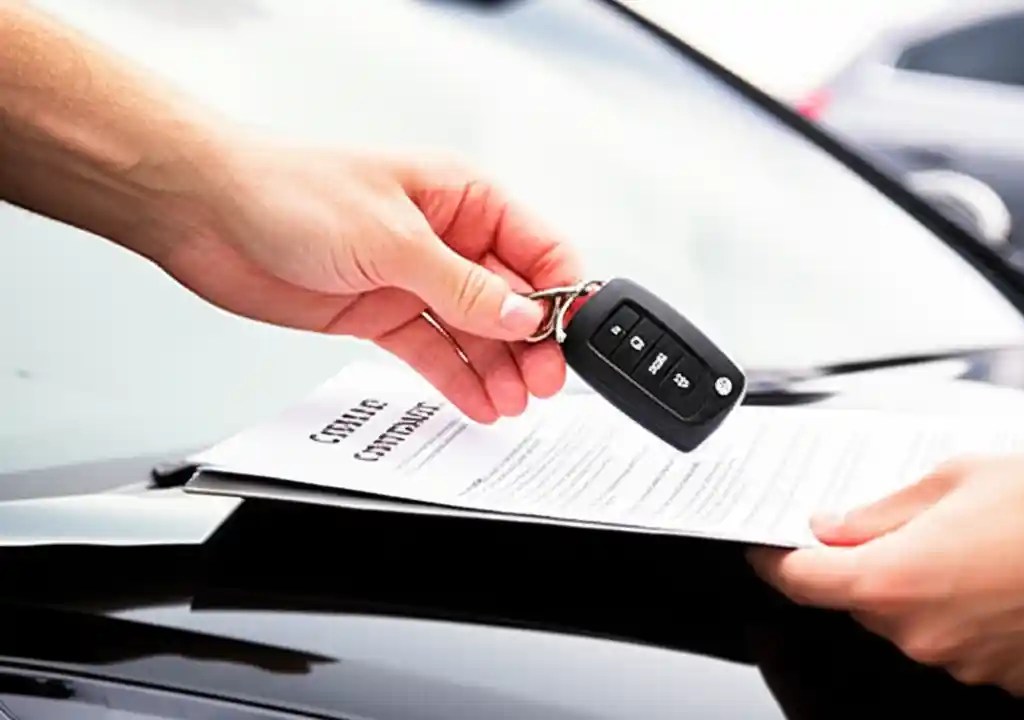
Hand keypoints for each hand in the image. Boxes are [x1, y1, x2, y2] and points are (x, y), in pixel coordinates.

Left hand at [143, 138, 581, 422]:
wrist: (206, 214)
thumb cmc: (289, 191)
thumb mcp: (392, 239)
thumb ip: (462, 286)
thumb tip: (524, 315)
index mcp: (462, 197)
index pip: (538, 247)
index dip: (561, 293)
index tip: (570, 337)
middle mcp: (446, 238)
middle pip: (512, 299)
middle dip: (533, 344)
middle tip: (544, 384)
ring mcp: (414, 278)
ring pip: (477, 333)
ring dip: (498, 369)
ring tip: (513, 404)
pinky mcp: (382, 313)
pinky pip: (434, 352)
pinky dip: (458, 379)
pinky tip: (480, 403)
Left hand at [747, 453, 1023, 696]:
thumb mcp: (949, 478)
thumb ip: (877, 512)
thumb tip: (832, 527)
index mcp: (896, 579)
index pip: (804, 582)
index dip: (776, 562)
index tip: (766, 551)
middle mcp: (923, 633)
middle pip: (862, 603)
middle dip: (868, 565)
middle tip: (906, 523)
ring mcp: (965, 662)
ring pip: (913, 625)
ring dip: (922, 590)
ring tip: (974, 544)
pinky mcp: (1006, 676)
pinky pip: (961, 645)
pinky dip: (965, 615)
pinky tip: (1000, 577)